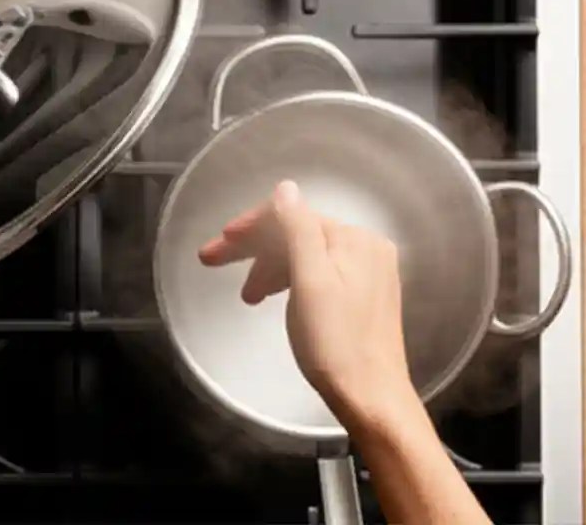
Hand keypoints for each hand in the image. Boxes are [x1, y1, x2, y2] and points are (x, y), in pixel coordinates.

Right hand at [197, 179, 412, 427]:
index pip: (293, 217)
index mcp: (354, 240)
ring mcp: (369, 273)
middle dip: (256, 248)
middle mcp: (366, 249)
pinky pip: (320, 274)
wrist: (371, 397)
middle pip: (299, 235)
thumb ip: (297, 230)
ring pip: (307, 256)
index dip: (252, 226)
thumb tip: (285, 188)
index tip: (220, 242)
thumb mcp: (309, 281)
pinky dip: (292, 282)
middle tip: (215, 261)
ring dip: (271, 268)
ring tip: (248, 296)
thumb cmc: (336, 344)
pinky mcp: (366, 296)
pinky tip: (276, 297)